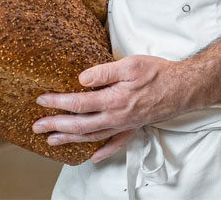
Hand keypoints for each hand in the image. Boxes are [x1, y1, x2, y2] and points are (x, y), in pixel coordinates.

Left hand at [32, 55, 200, 162]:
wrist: (184, 88)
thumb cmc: (159, 73)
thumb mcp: (131, 64)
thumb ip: (104, 72)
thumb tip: (81, 79)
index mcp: (113, 100)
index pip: (78, 103)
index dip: (58, 103)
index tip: (41, 100)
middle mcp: (116, 117)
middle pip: (80, 125)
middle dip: (56, 126)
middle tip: (37, 127)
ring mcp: (125, 125)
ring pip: (92, 136)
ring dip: (70, 139)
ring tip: (52, 141)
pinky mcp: (134, 127)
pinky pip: (116, 143)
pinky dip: (103, 152)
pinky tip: (93, 157)